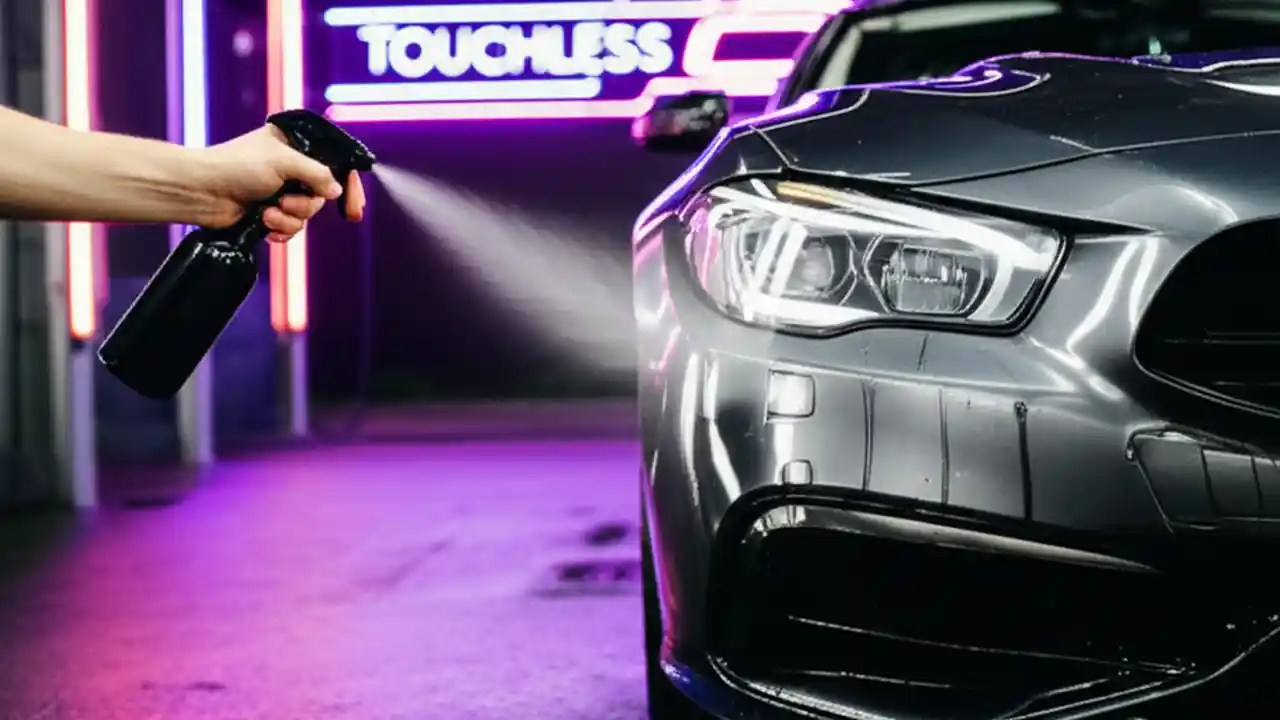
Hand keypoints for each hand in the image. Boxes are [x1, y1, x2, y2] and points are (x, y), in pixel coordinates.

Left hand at [198, 124, 366, 241]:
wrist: (201, 191)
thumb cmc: (236, 166)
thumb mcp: (284, 162)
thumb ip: (318, 174)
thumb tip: (335, 191)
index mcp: (295, 146)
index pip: (335, 164)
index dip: (349, 187)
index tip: (353, 210)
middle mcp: (290, 167)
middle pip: (322, 195)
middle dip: (305, 205)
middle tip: (286, 203)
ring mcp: (280, 191)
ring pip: (306, 215)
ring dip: (289, 219)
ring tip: (267, 214)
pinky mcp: (269, 213)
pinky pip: (291, 228)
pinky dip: (281, 230)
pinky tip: (265, 227)